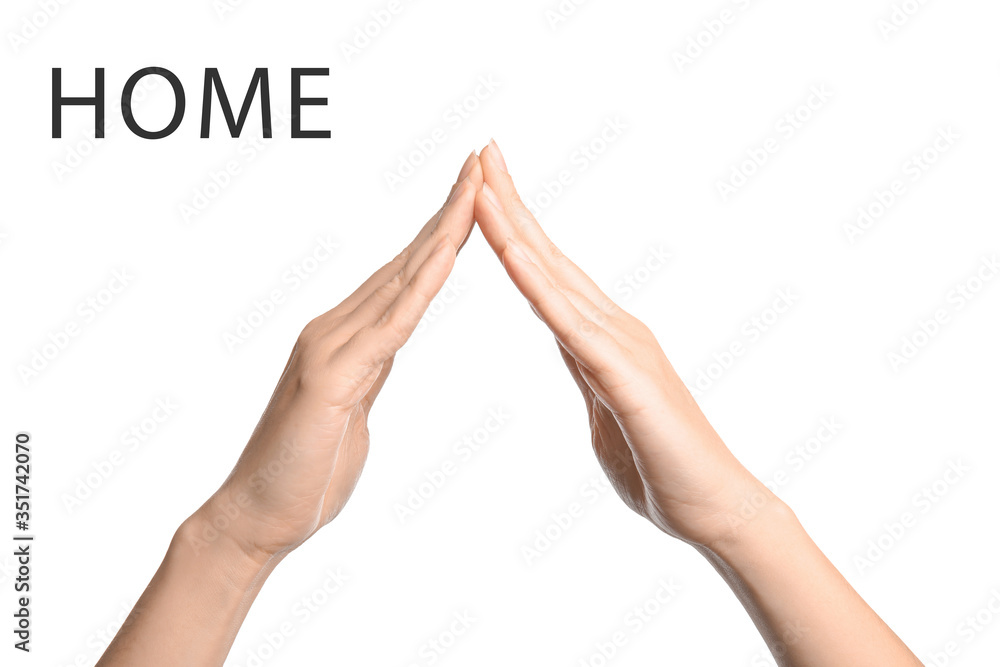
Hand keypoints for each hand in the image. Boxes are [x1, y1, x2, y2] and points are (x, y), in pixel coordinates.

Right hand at [195, 152, 483, 558]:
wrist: (257, 519)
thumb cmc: (307, 472)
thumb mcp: (353, 408)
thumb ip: (369, 369)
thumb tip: (387, 347)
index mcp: (350, 337)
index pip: (407, 272)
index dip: (443, 230)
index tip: (476, 192)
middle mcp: (337, 328)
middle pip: (406, 260)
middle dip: (449, 210)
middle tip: (482, 159)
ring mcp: (331, 348)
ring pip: (400, 280)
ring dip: (443, 231)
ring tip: (475, 186)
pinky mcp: (329, 379)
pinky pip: (389, 327)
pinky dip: (421, 288)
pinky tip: (448, 256)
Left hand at [473, 141, 768, 548]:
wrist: (715, 510)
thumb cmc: (662, 468)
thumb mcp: (606, 410)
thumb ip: (588, 373)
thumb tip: (571, 350)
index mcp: (602, 338)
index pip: (548, 272)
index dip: (515, 227)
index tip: (484, 186)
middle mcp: (613, 328)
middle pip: (550, 257)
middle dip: (511, 202)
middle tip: (482, 149)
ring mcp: (622, 347)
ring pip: (556, 279)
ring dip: (516, 229)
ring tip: (483, 181)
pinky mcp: (626, 378)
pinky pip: (571, 325)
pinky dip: (538, 286)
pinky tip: (511, 253)